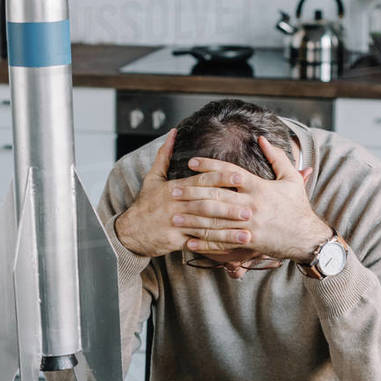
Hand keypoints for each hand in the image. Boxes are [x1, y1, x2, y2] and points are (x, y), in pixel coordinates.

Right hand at [114, 129, 252, 257]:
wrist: (129, 231)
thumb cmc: (145, 204)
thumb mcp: (152, 178)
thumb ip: (164, 155)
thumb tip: (174, 133)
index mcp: (174, 189)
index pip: (201, 181)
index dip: (221, 178)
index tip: (240, 176)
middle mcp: (177, 206)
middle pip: (207, 204)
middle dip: (230, 206)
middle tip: (251, 207)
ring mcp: (177, 224)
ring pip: (206, 226)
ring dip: (228, 230)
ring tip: (247, 232)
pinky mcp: (176, 241)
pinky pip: (199, 243)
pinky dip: (216, 246)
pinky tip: (231, 248)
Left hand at [173, 135, 334, 260]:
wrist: (307, 237)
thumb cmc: (298, 207)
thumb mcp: (291, 179)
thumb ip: (277, 157)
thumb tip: (262, 138)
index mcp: (259, 187)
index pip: (229, 172)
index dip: (209, 166)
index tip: (191, 162)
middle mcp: (252, 205)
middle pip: (217, 197)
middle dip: (193, 194)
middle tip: (174, 191)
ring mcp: (249, 225)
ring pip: (216, 222)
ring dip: (193, 220)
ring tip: (174, 217)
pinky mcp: (249, 242)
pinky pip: (223, 243)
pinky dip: (205, 243)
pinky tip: (189, 241)